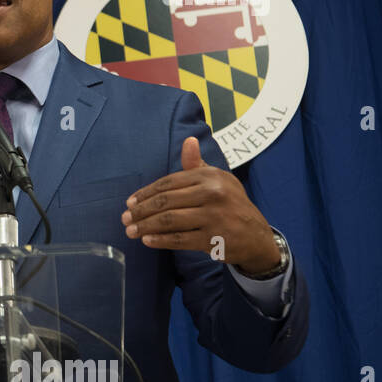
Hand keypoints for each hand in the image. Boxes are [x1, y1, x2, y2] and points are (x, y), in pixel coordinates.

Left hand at [122, 137, 280, 274]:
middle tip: (125, 219)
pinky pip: (180, 239)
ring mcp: (214, 216)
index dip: (146, 193)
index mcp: (209, 177)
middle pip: (166, 201)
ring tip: (131, 231)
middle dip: (141, 211)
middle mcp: (213, 193)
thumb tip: (188, 141)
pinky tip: (147, 240)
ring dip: (146, 226)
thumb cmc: (230, 204)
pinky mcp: (214, 238)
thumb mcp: (217, 180)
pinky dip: (161, 240)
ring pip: (170, 220)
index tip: (130, 203)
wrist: (256, 235)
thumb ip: (196, 164)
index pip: (168, 183)